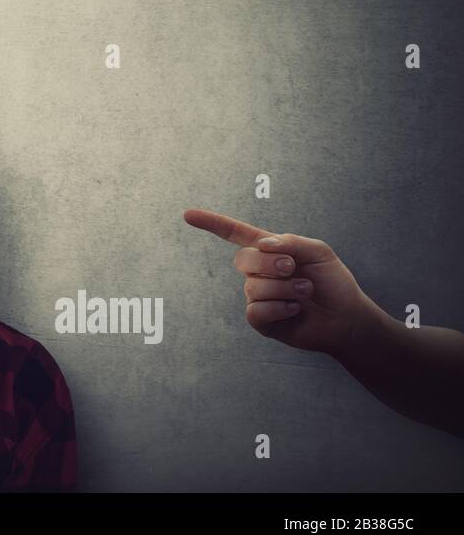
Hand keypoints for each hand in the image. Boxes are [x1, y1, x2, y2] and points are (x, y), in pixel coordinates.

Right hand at [184, 208, 383, 355]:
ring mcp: (257, 296)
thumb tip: (262, 245)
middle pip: (242, 259)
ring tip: (305, 291)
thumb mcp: (318, 251)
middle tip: (293, 268)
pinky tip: (294, 309)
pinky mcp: (260, 320)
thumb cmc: (333, 282)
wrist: (346, 318)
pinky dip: (279, 308)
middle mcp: (258, 272)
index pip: (234, 234)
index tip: (187, 215)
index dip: (211, 223)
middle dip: (270, 262)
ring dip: (285, 288)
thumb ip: (290, 241)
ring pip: (253, 286)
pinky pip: (256, 310)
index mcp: (269, 250)